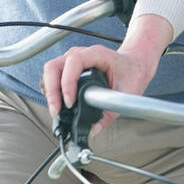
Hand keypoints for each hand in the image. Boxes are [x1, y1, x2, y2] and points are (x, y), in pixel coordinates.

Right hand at [41, 43, 159, 134]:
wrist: (133, 64)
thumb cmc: (131, 73)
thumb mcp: (126, 93)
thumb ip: (109, 114)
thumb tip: (92, 129)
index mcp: (97, 54)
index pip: (74, 63)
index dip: (68, 83)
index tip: (70, 103)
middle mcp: (81, 54)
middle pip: (55, 66)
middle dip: (53, 91)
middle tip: (57, 110)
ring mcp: (72, 58)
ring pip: (50, 70)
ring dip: (50, 91)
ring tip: (56, 109)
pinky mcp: (68, 66)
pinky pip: (52, 74)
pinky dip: (51, 89)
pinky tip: (57, 102)